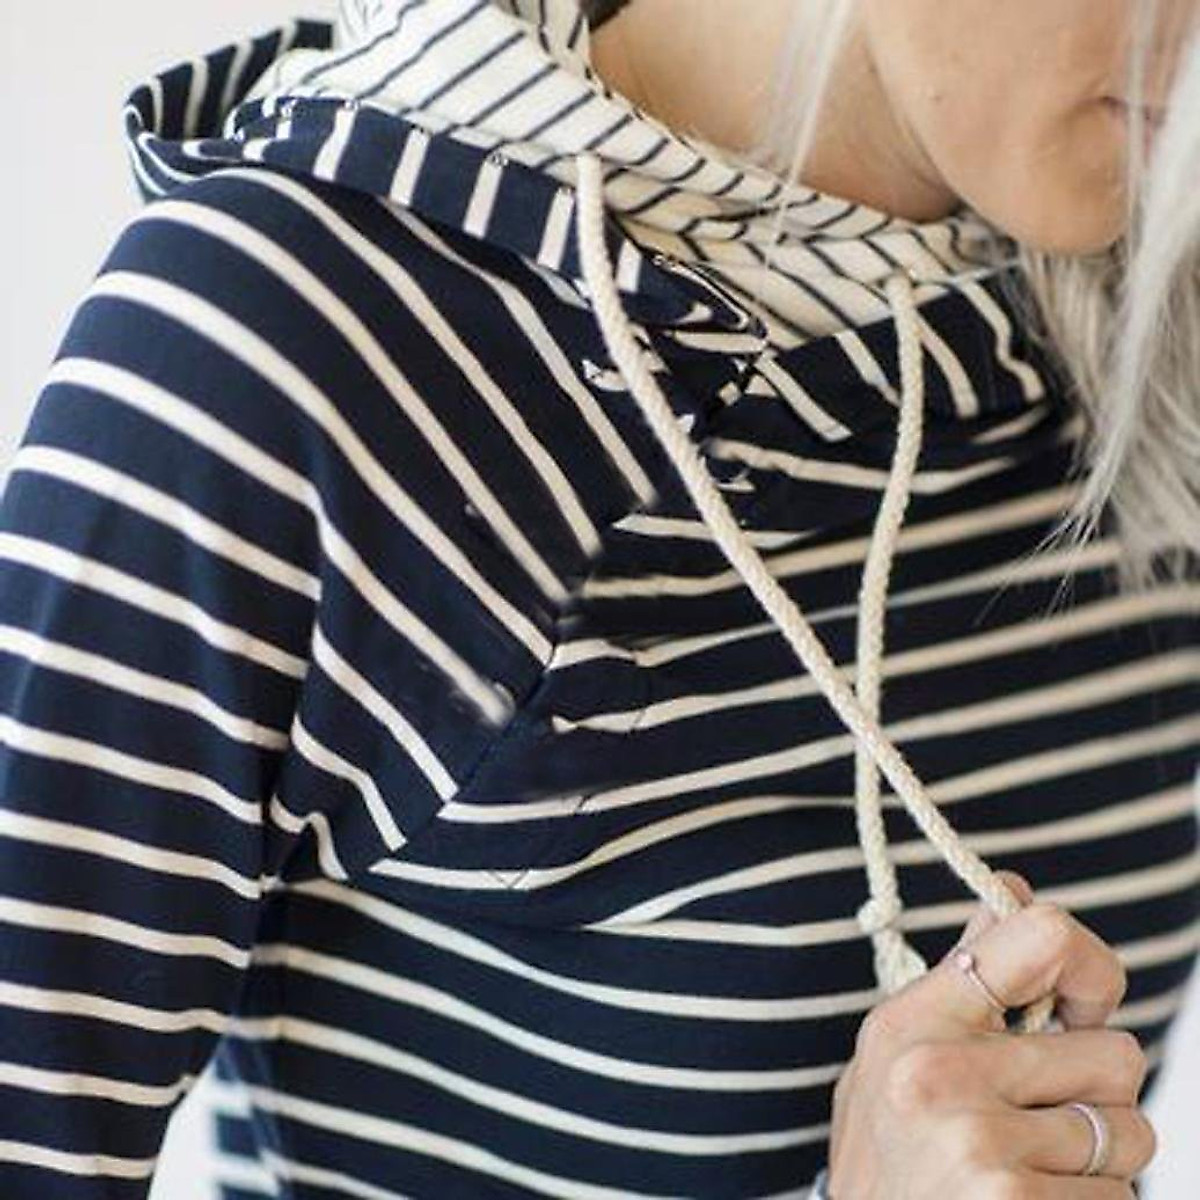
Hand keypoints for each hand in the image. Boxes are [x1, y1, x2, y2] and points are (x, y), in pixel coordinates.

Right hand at [826, 871, 1157, 1196]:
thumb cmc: (891, 1151)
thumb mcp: (899, 1051)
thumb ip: (962, 980)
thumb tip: (1020, 894)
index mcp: (914, 1020)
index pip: (1041, 937)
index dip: (1092, 964)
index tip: (1086, 1002)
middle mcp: (941, 1075)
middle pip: (1117, 1053)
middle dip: (1094, 1090)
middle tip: (1037, 1115)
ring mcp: (981, 1147)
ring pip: (1131, 1132)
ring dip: (1099, 1159)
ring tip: (1026, 1169)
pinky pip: (1124, 1196)